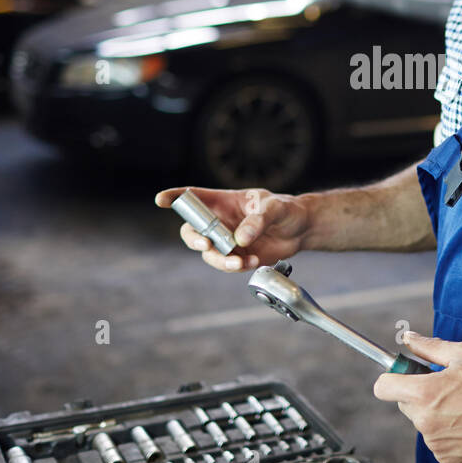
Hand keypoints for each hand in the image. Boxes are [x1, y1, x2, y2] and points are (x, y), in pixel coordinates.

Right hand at [153, 186, 309, 271]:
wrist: (301, 230)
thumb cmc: (286, 210)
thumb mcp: (275, 208)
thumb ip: (257, 221)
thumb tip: (240, 239)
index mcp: (224, 201)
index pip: (194, 196)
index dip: (175, 197)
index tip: (161, 200)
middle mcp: (220, 221)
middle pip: (192, 230)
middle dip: (194, 239)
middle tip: (206, 244)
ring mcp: (226, 241)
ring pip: (208, 253)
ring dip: (220, 259)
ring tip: (240, 261)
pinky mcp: (236, 256)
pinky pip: (227, 265)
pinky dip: (236, 266)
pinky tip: (252, 261)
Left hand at [373, 332, 461, 462]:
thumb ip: (430, 347)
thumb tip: (409, 339)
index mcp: (425, 393)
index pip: (383, 387)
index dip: (392, 378)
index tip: (403, 376)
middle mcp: (426, 422)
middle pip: (404, 405)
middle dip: (419, 395)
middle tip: (447, 388)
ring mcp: (436, 444)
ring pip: (423, 424)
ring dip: (435, 415)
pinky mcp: (448, 459)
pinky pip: (437, 442)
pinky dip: (448, 434)